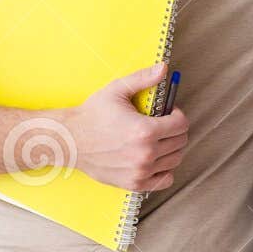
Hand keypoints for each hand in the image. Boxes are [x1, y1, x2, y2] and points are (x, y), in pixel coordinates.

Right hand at [60, 62, 187, 191]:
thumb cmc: (92, 115)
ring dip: (171, 148)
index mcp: (144, 130)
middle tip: (162, 124)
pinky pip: (164, 180)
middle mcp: (145, 153)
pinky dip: (165, 170)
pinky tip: (154, 159)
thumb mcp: (116, 90)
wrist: (71, 141)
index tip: (168, 113)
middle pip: (180, 142)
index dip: (177, 115)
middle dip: (175, 130)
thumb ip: (143, 78)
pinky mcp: (134, 183)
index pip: (181, 124)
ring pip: (175, 160)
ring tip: (158, 140)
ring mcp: (140, 171)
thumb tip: (163, 68)